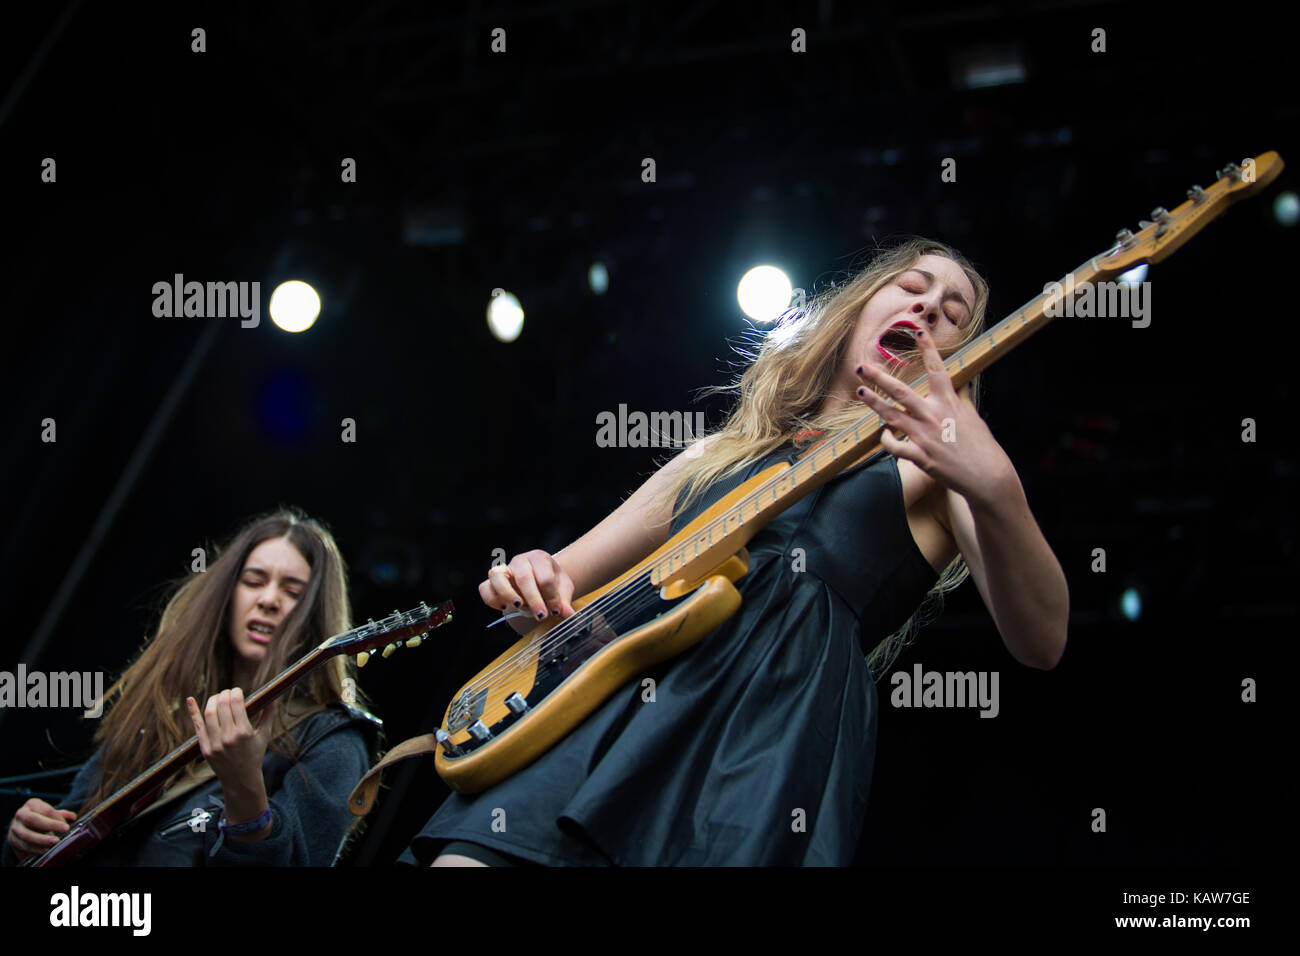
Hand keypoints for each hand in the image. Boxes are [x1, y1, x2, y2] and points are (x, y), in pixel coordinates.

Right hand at [6, 798, 76, 859]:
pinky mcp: (12, 839)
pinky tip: (44, 850)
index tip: (66, 825)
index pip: (45, 809)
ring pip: (26, 834)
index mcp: (32, 804)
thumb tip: (73, 817)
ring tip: (55, 842)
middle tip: (65, 830)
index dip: (57, 817)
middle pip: (33, 819)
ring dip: (41, 840)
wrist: (20, 827)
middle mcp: (21, 814)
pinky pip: (23, 845)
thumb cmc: (39, 818)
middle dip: (50, 825)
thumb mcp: (49, 813)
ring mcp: (15, 827)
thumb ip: (61, 814)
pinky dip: (34, 849)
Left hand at [186, 688, 270, 797]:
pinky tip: (190, 700)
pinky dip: (192, 712)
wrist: (240, 779)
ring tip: (217, 698)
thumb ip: (268, 715)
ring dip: (212, 700)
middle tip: (228, 693)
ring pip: (209, 713)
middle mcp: (229, 737)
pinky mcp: (205, 748)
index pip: (236, 703)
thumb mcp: (264, 736)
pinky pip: (197, 726)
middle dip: (225, 694)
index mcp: (244, 732)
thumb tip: (273, 696)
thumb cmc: (254, 755)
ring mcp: (215, 743)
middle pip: (222, 705)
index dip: (236, 692)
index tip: (237, 691)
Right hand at [479, 550, 575, 634]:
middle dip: (533, 599)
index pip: (545, 577)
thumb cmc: (552, 583)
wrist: (541, 580)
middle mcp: (520, 561)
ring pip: (497, 576)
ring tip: (518, 607)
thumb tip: (568, 614)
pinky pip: (485, 588)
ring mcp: (504, 569)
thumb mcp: (563, 590)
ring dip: (507, 594)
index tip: (556, 610)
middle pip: (523, 577)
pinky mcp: (493, 581)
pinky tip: (504, 608)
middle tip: (541, 615)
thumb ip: (564, 602)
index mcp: (539, 558)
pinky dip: (492, 599)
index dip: (552, 596)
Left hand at [854, 328, 1015, 507]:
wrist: (988, 477)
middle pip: (901, 392)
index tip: (918, 331)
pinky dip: (886, 440)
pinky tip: (882, 434)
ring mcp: (925, 436)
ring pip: (892, 416)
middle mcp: (934, 416)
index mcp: (949, 403)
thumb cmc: (982, 446)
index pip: (937, 369)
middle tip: (861, 368)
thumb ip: (959, 399)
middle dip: (879, 378)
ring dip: (874, 403)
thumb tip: (957, 384)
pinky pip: (895, 446)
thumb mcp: (972, 416)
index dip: (927, 349)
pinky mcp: (920, 457)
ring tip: (861, 392)